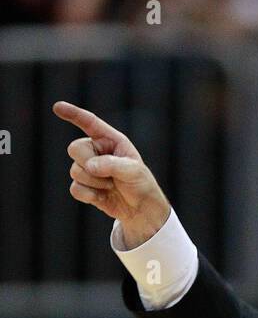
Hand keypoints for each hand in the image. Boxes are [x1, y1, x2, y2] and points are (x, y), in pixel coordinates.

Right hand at [52, 101, 170, 247]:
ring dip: (95, 183)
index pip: (89, 122)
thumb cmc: (141, 185)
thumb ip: (111, 165)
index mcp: (110, 140)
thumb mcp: (133, 171)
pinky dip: (90, 195)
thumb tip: (89, 166)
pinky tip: (103, 197)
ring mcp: (87, 168)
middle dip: (90, 164)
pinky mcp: (84, 186)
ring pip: (75, 171)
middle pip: (75, 149)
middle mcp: (96, 151)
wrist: (140, 210)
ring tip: (111, 187)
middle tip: (111, 176)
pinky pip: (75, 189)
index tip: (57, 107)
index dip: (73, 114)